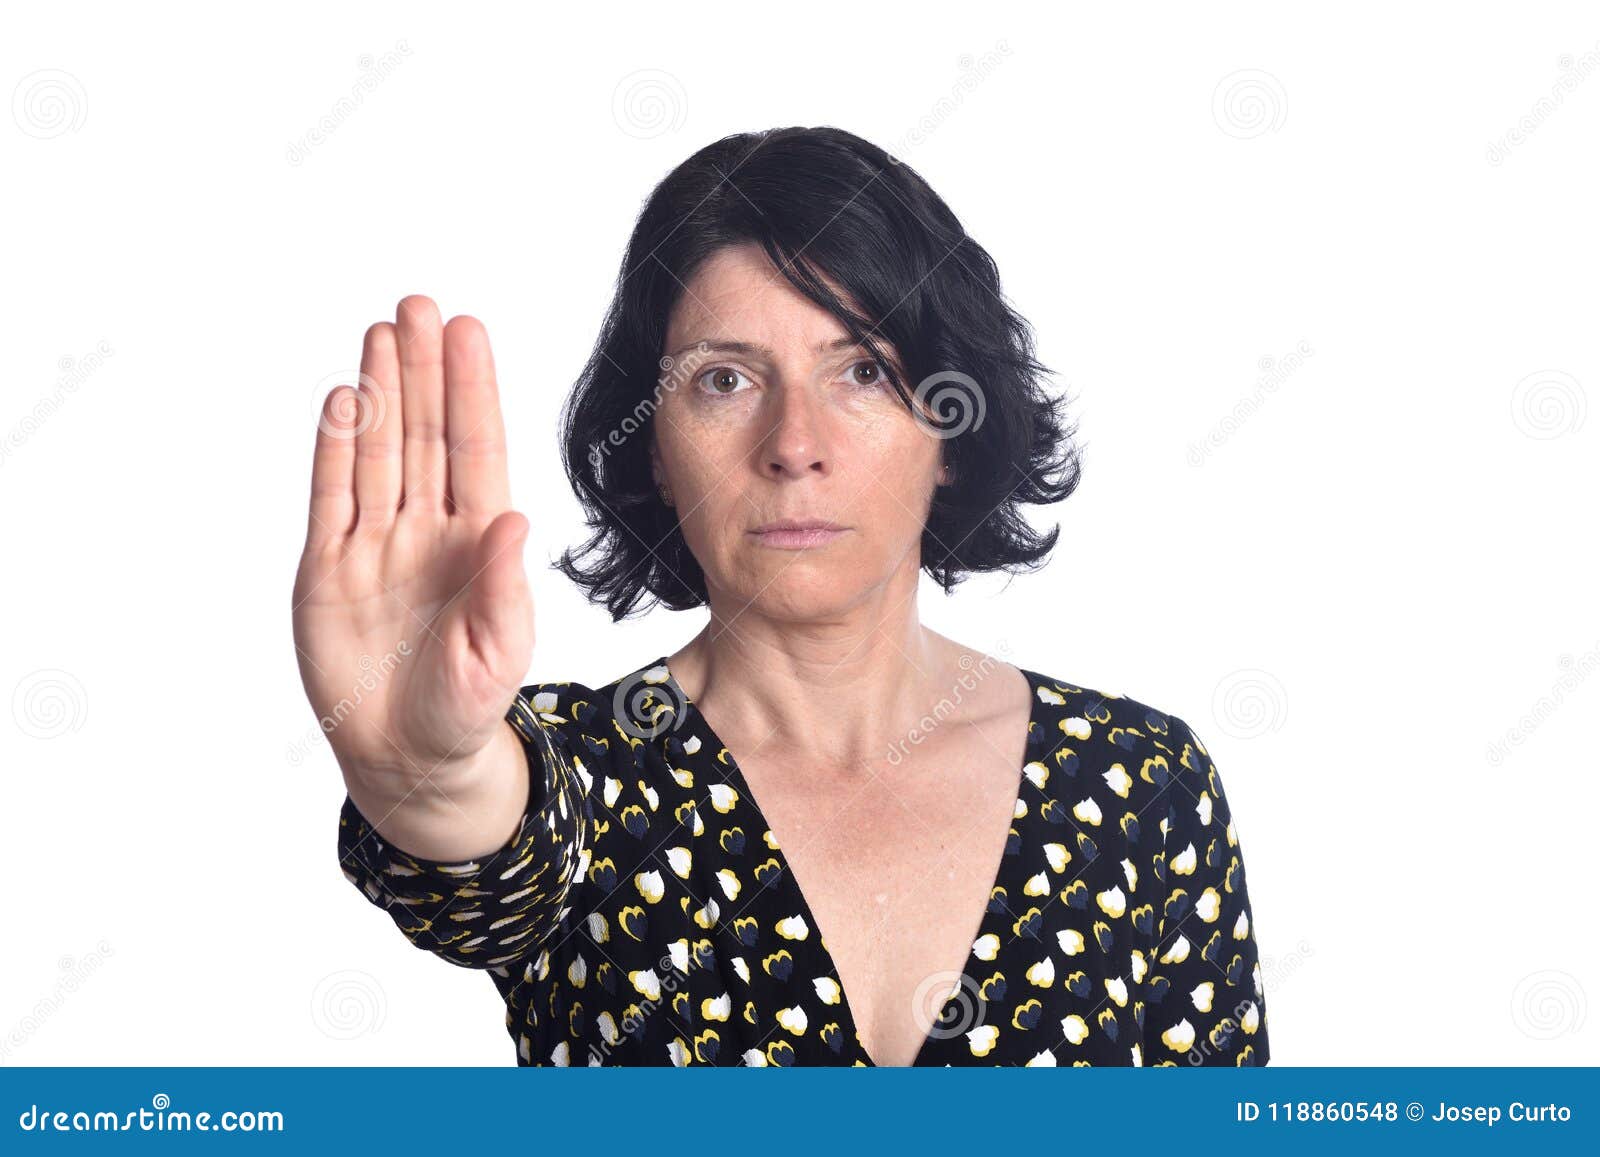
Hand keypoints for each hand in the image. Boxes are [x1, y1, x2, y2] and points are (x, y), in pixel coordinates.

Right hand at [291, 295, 533, 796]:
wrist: (409, 755)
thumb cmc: (468, 704)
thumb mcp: (500, 649)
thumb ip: (503, 585)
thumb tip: (513, 519)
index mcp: (479, 541)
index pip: (475, 448)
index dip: (471, 389)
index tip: (468, 331)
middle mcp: (428, 529)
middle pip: (424, 433)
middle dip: (423, 370)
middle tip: (419, 304)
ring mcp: (376, 544)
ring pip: (378, 451)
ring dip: (380, 392)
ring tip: (382, 331)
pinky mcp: (328, 569)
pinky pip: (331, 497)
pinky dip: (334, 449)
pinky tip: (341, 399)